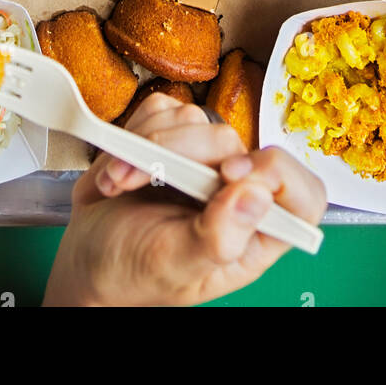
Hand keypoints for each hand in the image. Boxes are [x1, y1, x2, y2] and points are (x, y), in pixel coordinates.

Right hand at [42, 95, 325, 307]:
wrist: (83, 256)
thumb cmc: (129, 274)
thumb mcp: (174, 265)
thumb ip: (218, 237)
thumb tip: (257, 196)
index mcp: (254, 233)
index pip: (302, 193)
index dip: (276, 173)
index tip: (228, 174)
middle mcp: (235, 192)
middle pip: (233, 142)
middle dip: (179, 154)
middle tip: (141, 177)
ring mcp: (203, 160)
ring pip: (194, 121)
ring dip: (146, 146)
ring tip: (119, 182)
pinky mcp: (170, 137)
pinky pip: (162, 110)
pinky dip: (132, 133)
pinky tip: (117, 169)